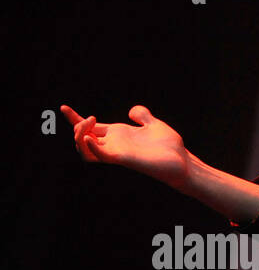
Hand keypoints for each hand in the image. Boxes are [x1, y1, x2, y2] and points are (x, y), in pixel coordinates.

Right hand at [60, 104, 191, 189]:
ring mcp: (118, 152)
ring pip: (85, 150)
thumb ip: (142, 116)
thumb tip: (132, 111)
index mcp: (119, 135)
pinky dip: (90, 147)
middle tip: (90, 118)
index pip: (90, 128)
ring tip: (87, 126)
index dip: (74, 118)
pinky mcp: (124, 159)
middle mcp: (115, 145)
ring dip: (79, 136)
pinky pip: (100, 155)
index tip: (63, 108)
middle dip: (76, 125)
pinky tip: (88, 138)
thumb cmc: (170, 148)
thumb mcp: (154, 124)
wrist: (183, 162)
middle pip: (82, 138)